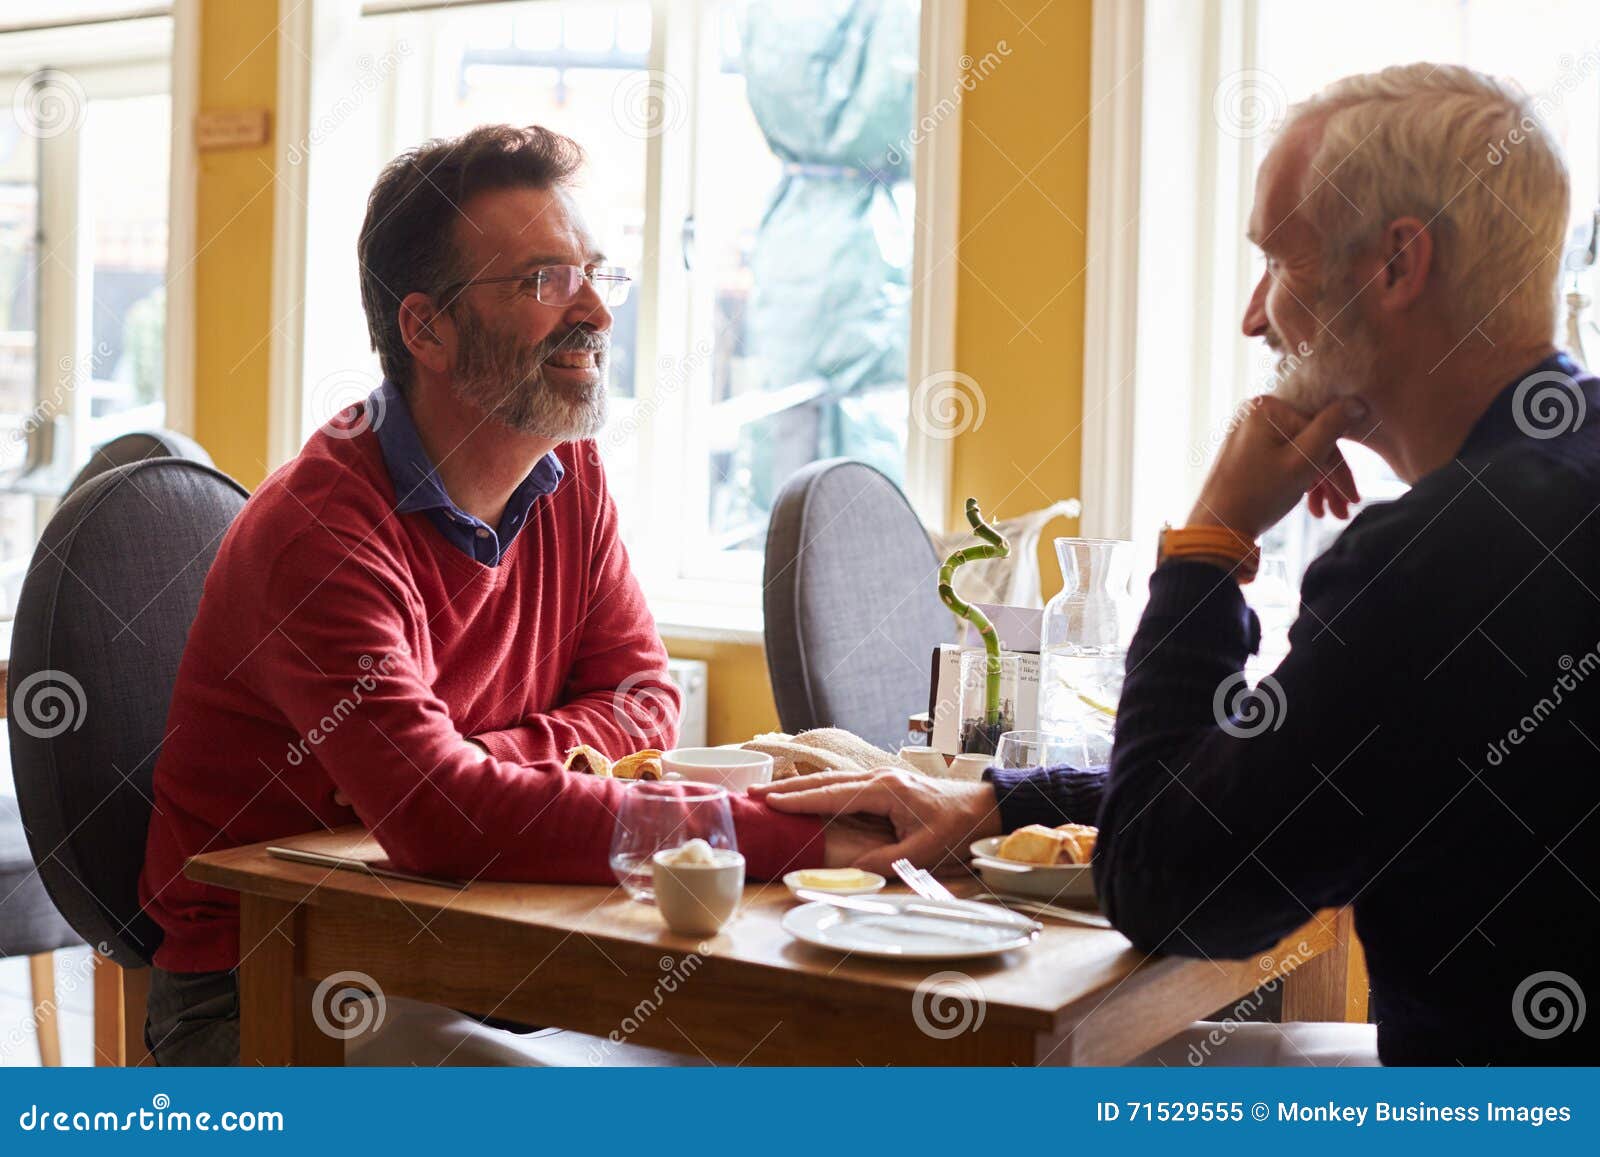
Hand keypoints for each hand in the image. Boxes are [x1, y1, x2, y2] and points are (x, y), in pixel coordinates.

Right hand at [752, 768, 1003, 874]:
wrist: (987, 810)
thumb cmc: (959, 829)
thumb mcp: (924, 852)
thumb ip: (885, 862)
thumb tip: (848, 871)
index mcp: (885, 790)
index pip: (832, 795)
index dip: (799, 800)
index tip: (768, 802)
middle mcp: (879, 778)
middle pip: (825, 782)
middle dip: (789, 788)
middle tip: (755, 794)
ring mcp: (883, 779)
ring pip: (833, 781)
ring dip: (801, 787)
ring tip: (770, 792)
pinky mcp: (887, 786)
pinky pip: (845, 785)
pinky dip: (820, 789)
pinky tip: (806, 794)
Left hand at [1189, 395, 1366, 539]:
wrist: (1217, 527)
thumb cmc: (1257, 495)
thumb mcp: (1302, 461)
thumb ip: (1332, 428)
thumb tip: (1358, 402)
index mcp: (1268, 407)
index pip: (1322, 432)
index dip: (1341, 468)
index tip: (1354, 499)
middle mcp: (1257, 413)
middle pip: (1311, 443)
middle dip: (1330, 480)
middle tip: (1343, 511)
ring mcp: (1250, 432)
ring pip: (1298, 454)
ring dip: (1317, 484)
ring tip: (1328, 515)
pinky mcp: (1247, 450)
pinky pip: (1283, 460)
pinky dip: (1298, 481)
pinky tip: (1311, 506)